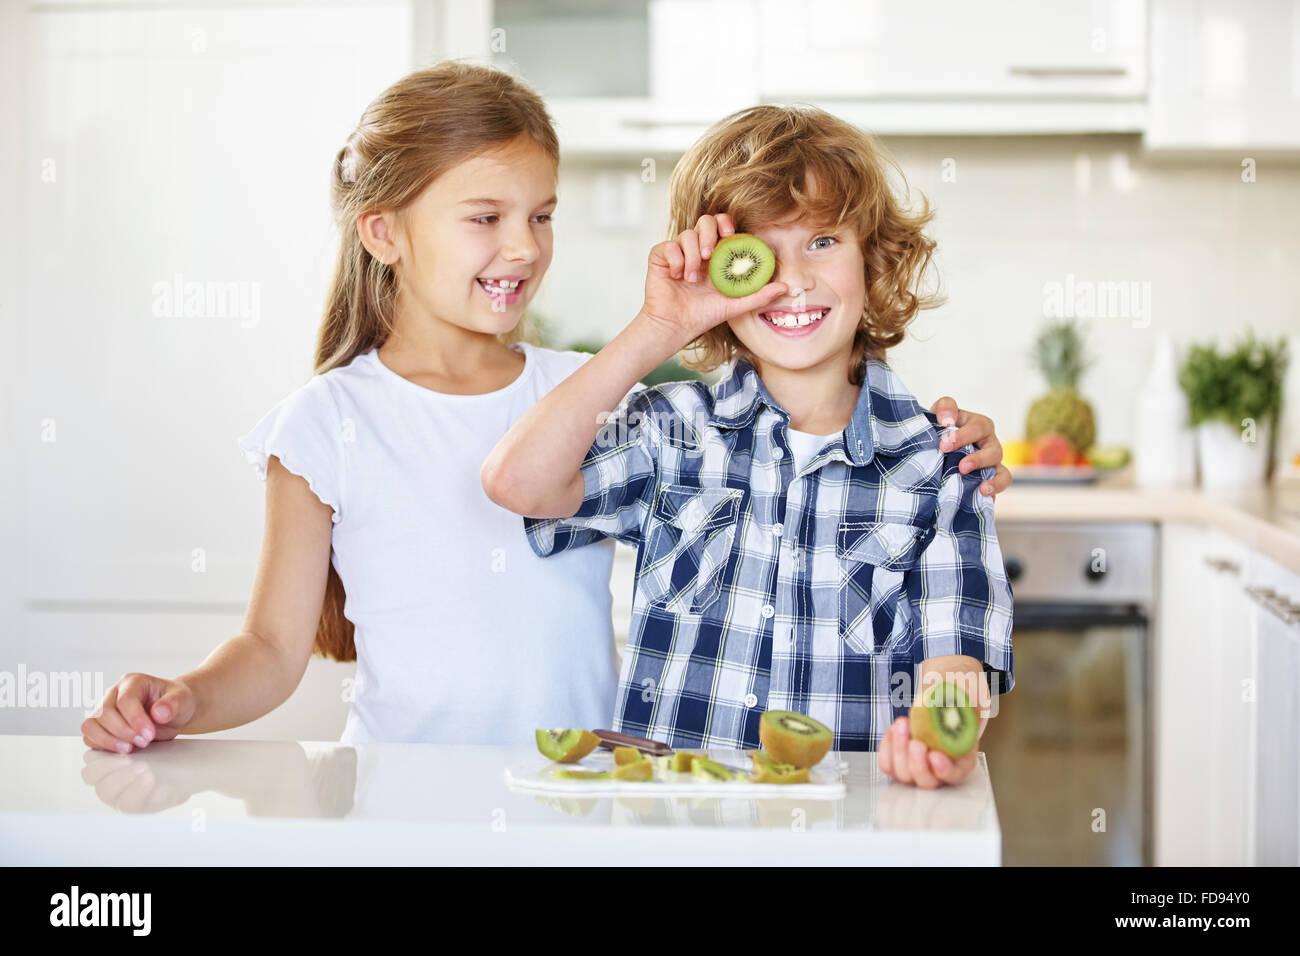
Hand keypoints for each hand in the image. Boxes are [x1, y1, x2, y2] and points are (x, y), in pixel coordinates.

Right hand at [81, 673, 195, 752]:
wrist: (173, 711)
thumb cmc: (175, 702)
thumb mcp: (182, 699)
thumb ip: (173, 704)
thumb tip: (158, 713)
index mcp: (133, 682)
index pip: (125, 700)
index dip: (135, 719)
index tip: (149, 734)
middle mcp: (114, 693)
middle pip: (105, 713)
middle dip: (124, 732)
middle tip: (144, 741)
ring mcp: (104, 709)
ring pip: (91, 725)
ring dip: (108, 740)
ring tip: (129, 749)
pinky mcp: (101, 725)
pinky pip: (89, 736)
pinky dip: (101, 745)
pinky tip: (121, 749)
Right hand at [639, 213, 786, 346]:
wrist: (675, 326)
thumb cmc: (703, 315)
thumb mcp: (735, 305)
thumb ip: (758, 294)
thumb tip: (785, 287)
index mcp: (715, 256)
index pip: (722, 227)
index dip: (726, 223)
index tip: (730, 234)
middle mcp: (697, 250)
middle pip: (705, 221)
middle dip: (708, 233)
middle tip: (709, 253)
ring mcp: (678, 252)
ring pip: (686, 235)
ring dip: (691, 255)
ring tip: (692, 279)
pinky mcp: (660, 257)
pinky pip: (668, 246)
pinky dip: (675, 260)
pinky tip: (678, 276)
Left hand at [877, 715, 976, 787]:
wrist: (934, 716)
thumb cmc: (948, 717)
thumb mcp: (958, 712)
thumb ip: (956, 710)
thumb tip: (949, 700)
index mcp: (960, 764)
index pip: (953, 776)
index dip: (943, 770)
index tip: (935, 756)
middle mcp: (937, 775)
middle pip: (925, 781)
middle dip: (917, 763)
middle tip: (916, 743)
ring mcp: (915, 773)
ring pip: (903, 774)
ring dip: (899, 749)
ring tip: (902, 726)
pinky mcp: (897, 766)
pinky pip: (887, 764)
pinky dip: (887, 746)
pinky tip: (894, 730)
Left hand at [930, 396, 1011, 496]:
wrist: (939, 465)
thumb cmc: (940, 440)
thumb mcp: (936, 419)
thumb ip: (942, 409)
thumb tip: (947, 419)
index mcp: (972, 422)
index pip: (967, 416)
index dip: (956, 424)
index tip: (942, 441)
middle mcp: (985, 436)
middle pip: (983, 429)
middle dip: (964, 439)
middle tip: (944, 449)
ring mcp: (992, 456)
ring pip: (995, 453)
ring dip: (979, 460)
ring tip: (963, 469)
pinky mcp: (995, 475)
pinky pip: (1004, 477)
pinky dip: (997, 483)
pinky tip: (983, 489)